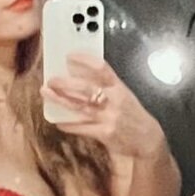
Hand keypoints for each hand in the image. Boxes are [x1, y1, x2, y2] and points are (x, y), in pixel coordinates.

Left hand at [42, 53, 165, 157]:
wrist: (147, 139)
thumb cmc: (132, 115)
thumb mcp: (123, 95)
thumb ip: (105, 85)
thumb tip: (79, 74)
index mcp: (119, 88)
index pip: (102, 68)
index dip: (85, 60)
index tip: (70, 56)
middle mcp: (114, 101)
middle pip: (86, 87)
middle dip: (66, 82)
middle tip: (51, 79)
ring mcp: (109, 117)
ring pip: (80, 106)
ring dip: (60, 99)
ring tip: (47, 93)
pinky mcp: (105, 133)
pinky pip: (82, 128)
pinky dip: (68, 124)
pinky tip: (58, 121)